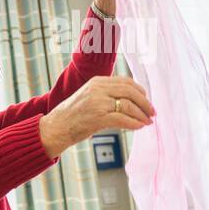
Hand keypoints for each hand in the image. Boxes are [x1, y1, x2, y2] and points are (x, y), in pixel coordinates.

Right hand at [38, 76, 154, 158]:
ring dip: (141, 115)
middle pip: (130, 91)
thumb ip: (107, 94)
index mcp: (97, 81)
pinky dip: (134, 123)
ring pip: (129, 105)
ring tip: (147, 122)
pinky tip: (139, 127)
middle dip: (145, 103)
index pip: (126, 82)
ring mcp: (98, 103)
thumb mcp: (90, 97)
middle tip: (152, 113)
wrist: (56, 127)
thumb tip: (131, 101)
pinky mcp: (98, 118)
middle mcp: (98, 89)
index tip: (147, 101)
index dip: (140, 91)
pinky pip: (123, 119)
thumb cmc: (73, 115)